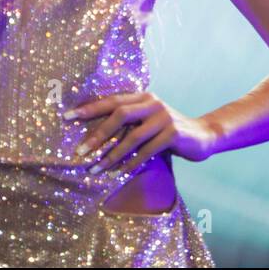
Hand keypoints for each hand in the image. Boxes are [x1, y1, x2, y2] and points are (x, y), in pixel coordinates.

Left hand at [65, 92, 217, 173]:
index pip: (111, 100)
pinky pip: (147, 150)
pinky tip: (119, 173)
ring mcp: (164, 117)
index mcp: (142, 96)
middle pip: (118, 114)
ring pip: (131, 136)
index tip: (67, 117)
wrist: (201, 135)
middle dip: (96, 134)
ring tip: (96, 169)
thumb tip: (92, 135)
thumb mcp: (146, 121)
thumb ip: (127, 122)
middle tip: (79, 151)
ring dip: (111, 155)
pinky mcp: (173, 133)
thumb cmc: (166, 130)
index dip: (88, 108)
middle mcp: (152, 102)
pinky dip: (131, 162)